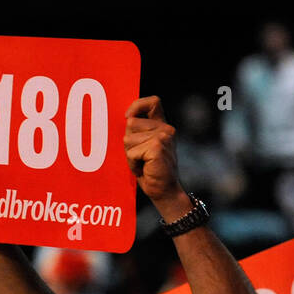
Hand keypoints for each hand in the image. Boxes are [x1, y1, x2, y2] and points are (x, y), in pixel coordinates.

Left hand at [124, 97, 188, 219]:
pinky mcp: (157, 147)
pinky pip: (131, 152)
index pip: (153, 102)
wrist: (164, 191)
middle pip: (131, 124)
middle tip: (140, 157)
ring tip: (143, 163)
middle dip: (129, 143)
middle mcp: (166, 128)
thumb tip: (126, 118)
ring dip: (130, 155)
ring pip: (128, 139)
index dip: (137, 105)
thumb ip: (138, 131)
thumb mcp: (144, 146)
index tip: (128, 117)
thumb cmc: (150, 170)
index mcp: (163, 126)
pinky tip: (144, 169)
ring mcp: (163, 136)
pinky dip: (132, 163)